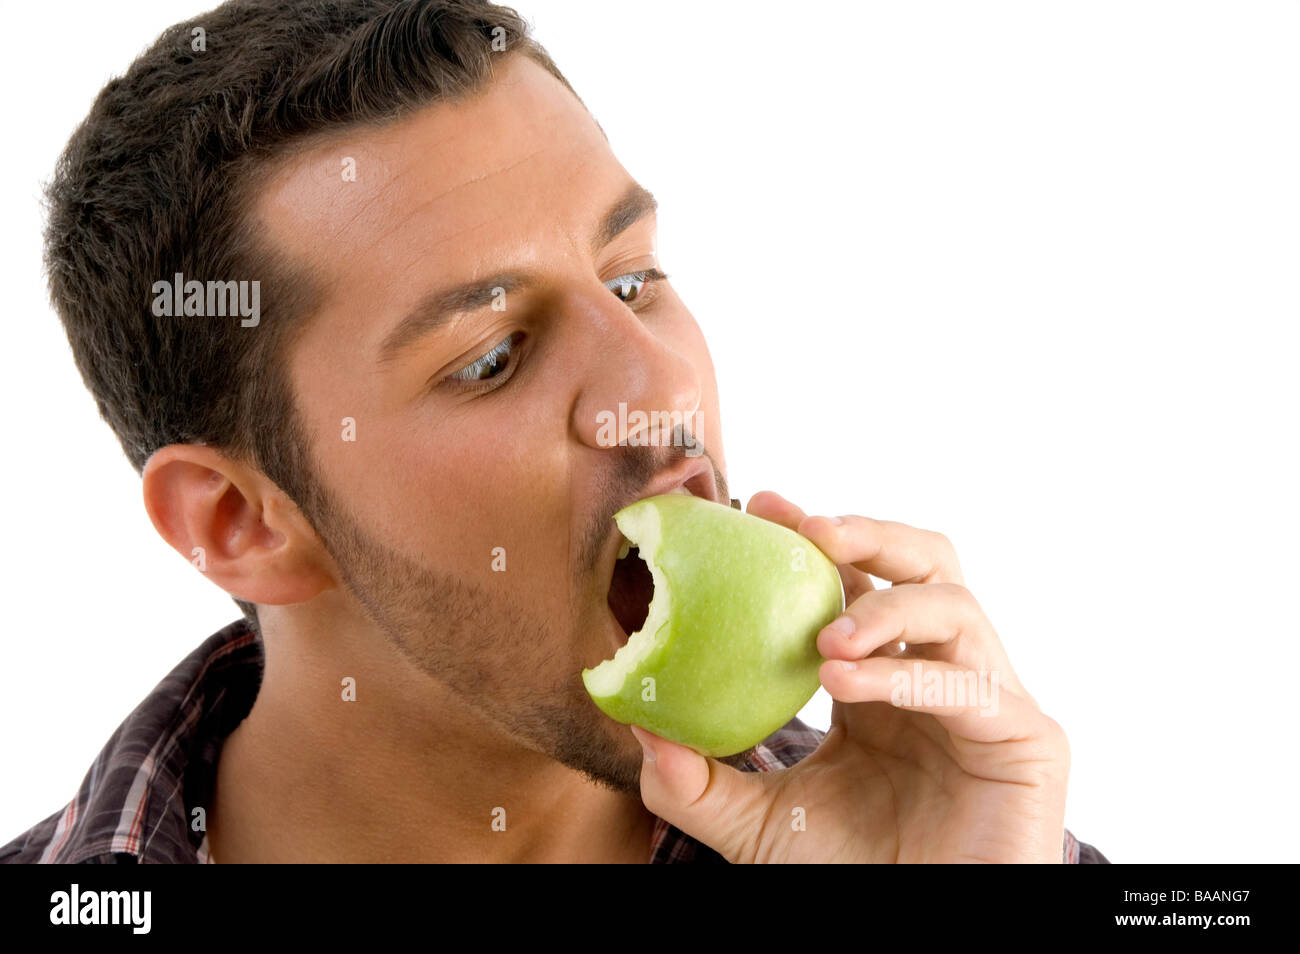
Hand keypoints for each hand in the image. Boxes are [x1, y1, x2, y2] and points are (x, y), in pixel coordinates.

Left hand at [630, 490, 1070, 862]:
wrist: (915, 932)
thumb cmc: (853, 876)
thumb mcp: (757, 826)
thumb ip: (698, 784)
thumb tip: (639, 731)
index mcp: (883, 678)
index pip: (859, 582)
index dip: (820, 537)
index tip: (763, 505)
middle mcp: (939, 673)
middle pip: (927, 564)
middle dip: (871, 534)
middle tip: (811, 531)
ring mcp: (989, 699)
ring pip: (956, 607)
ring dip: (886, 608)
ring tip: (824, 639)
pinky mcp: (1027, 738)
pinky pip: (971, 684)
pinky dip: (907, 674)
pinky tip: (850, 680)